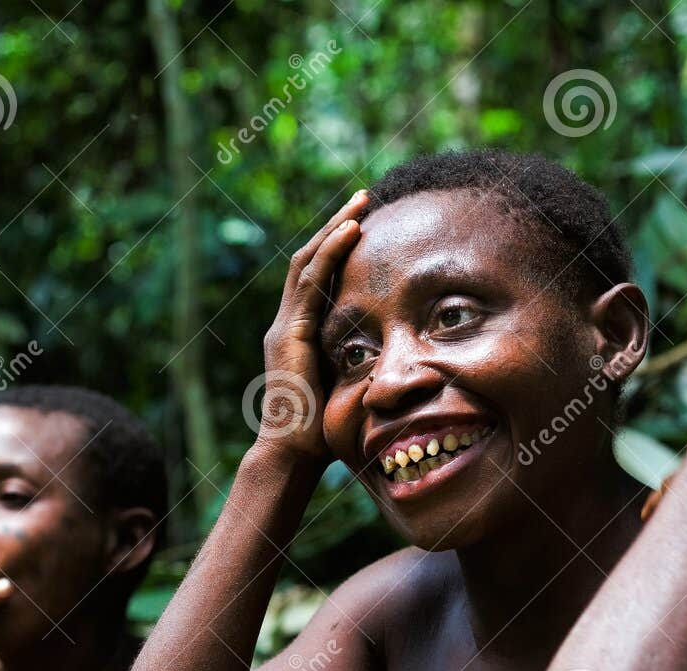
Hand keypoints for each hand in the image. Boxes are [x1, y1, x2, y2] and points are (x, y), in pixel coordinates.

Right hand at [257, 189, 368, 464]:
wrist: (293, 457)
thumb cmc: (323, 434)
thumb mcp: (349, 386)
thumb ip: (363, 363)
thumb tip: (402, 354)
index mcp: (300, 333)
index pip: (318, 277)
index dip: (339, 246)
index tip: (367, 221)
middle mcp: (287, 324)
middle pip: (310, 260)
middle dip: (337, 225)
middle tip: (365, 196)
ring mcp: (285, 328)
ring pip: (307, 263)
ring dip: (335, 229)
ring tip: (360, 202)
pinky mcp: (288, 335)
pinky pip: (310, 284)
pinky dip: (330, 254)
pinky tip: (351, 231)